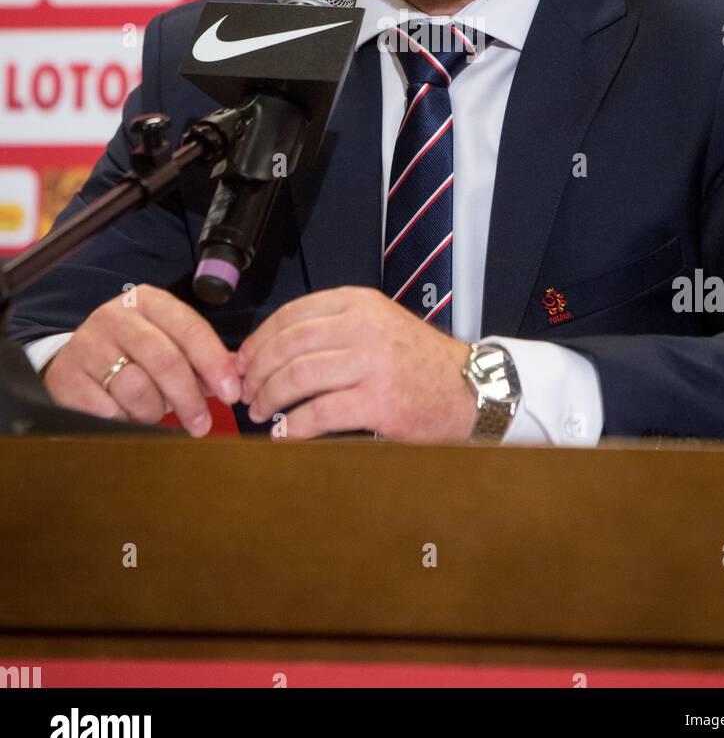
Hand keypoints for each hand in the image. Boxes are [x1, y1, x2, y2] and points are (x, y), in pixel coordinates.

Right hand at [42, 284, 241, 435]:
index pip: (190, 329)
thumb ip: (201, 358)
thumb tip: (235, 377)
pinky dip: (124, 420)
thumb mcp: (168, 343)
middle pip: (165, 360)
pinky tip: (125, 414)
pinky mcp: (67, 375)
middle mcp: (115, 315)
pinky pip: (109, 409)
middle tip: (201, 424)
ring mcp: (88, 343)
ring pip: (137, 389)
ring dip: (153, 411)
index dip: (214, 363)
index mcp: (148, 301)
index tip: (231, 393)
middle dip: (189, 397)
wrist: (76, 359)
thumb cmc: (134, 351)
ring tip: (154, 412)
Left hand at [236, 287, 477, 442]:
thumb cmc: (418, 361)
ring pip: (298, 377)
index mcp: (359, 304)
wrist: (466, 387)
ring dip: (270, 398)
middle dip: (257, 371)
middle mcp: (364, 327)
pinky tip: (285, 433)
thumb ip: (332, 329)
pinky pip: (319, 413)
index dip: (258, 340)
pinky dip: (294, 426)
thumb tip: (273, 349)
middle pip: (289, 345)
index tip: (243, 360)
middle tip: (246, 390)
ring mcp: (372, 364)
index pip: (291, 314)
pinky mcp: (378, 401)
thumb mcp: (377, 324)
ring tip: (262, 411)